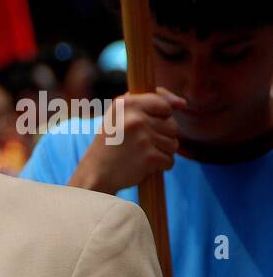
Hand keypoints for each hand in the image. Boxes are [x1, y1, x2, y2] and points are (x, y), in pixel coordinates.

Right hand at [70, 87, 184, 193]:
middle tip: (137, 144)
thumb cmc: (111, 143)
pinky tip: (142, 165)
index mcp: (125, 103)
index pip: (164, 104)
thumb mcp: (120, 115)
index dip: (159, 117)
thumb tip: (182, 104)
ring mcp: (143, 138)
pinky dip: (160, 166)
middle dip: (161, 137)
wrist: (94, 174)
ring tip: (140, 154)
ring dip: (161, 152)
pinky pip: (169, 160)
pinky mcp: (149, 157)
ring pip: (174, 144)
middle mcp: (135, 118)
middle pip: (172, 125)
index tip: (142, 126)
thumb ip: (149, 102)